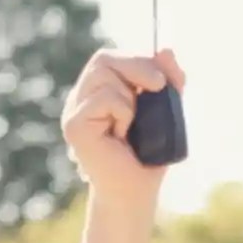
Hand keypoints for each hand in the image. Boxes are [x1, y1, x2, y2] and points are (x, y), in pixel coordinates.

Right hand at [62, 48, 186, 212]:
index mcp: (97, 92)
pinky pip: (104, 98)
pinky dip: (123, 114)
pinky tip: (120, 136)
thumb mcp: (166, 110)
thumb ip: (169, 79)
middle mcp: (81, 98)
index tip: (164, 80)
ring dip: (130, 98)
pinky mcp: (73, 125)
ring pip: (104, 75)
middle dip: (137, 66)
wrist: (135, 193)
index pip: (110, 58)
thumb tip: (166, 48)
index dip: (138, 60)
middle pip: (103, 58)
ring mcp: (73, 111)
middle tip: (159, 86)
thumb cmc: (149, 157)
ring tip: (131, 127)